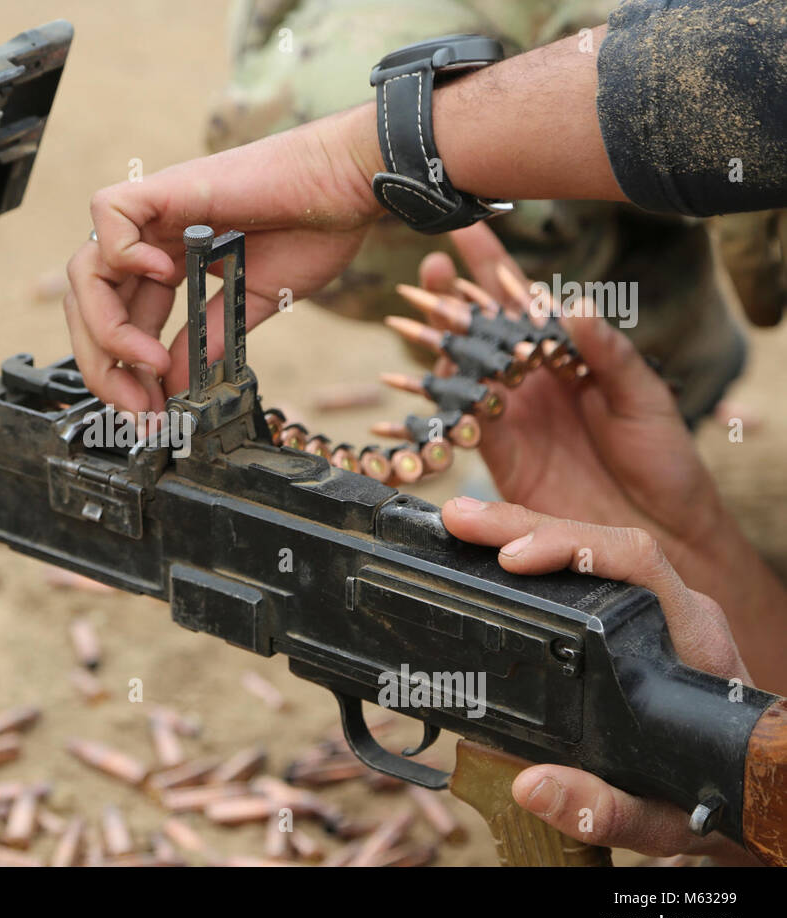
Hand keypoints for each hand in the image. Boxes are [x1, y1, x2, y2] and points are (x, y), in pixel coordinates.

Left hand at [64, 104, 383, 413]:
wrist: (348, 190)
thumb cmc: (312, 233)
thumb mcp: (249, 304)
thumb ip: (206, 340)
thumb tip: (174, 388)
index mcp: (169, 265)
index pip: (118, 321)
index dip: (122, 371)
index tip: (148, 410)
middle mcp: (153, 241)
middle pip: (90, 303)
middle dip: (104, 363)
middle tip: (139, 403)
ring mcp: (156, 213)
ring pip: (87, 269)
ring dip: (108, 326)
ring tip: (149, 359)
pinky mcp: (167, 187)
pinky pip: (109, 212)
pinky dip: (121, 252)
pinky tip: (164, 277)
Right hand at [410, 223, 786, 693]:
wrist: (658, 535)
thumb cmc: (664, 462)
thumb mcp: (645, 398)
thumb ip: (607, 353)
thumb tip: (572, 303)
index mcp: (570, 356)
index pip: (524, 300)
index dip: (492, 265)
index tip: (466, 228)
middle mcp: (534, 380)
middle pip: (481, 328)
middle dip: (450, 296)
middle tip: (426, 269)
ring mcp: (512, 415)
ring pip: (461, 368)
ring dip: (434, 340)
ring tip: (409, 311)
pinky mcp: (495, 454)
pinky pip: (456, 421)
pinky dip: (431, 399)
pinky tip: (407, 377)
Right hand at [441, 497, 758, 862]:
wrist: (744, 790)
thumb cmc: (711, 800)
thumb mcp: (663, 820)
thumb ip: (606, 809)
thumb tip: (531, 785)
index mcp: (690, 642)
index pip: (638, 564)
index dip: (573, 549)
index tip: (512, 560)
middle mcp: (672, 614)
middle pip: (602, 541)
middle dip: (524, 525)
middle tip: (460, 521)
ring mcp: (651, 611)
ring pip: (588, 546)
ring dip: (522, 529)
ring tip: (461, 525)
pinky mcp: (626, 618)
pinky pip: (580, 570)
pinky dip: (532, 551)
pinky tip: (489, 550)